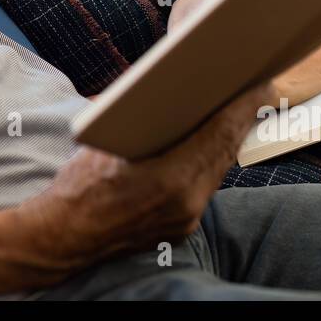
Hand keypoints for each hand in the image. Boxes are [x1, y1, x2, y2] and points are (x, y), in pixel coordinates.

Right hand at [20, 83, 273, 270]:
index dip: (242, 106)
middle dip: (242, 119)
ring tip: (236, 111)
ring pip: (218, 171)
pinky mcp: (181, 228)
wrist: (63, 238)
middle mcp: (186, 203)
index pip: (219, 134)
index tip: (258, 83)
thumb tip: (164, 91)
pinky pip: (204, 187)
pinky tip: (210, 144)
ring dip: (227, 140)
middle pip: (226, 152)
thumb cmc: (78, 187)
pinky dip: (209, 162)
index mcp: (171, 178)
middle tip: (255, 89)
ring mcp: (186, 219)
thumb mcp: (107, 141)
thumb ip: (142, 121)